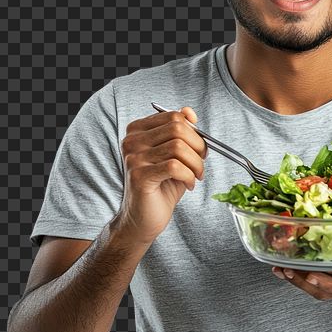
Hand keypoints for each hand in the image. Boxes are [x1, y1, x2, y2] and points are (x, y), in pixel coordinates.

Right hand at [115, 107, 207, 245]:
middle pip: (177, 129)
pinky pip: (174, 167)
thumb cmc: (160, 188)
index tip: (199, 150)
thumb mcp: (174, 157)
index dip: (194, 133)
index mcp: (138, 131)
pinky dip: (188, 176)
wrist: (143, 219)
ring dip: (195, 165)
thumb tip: (189, 112)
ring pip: (178, 148)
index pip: (174, 117)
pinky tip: (188, 185)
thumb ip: (181, 134)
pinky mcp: (139, 176)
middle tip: (200, 165)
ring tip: (194, 177)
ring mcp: (133, 158)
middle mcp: (132, 141)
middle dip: (198, 148)